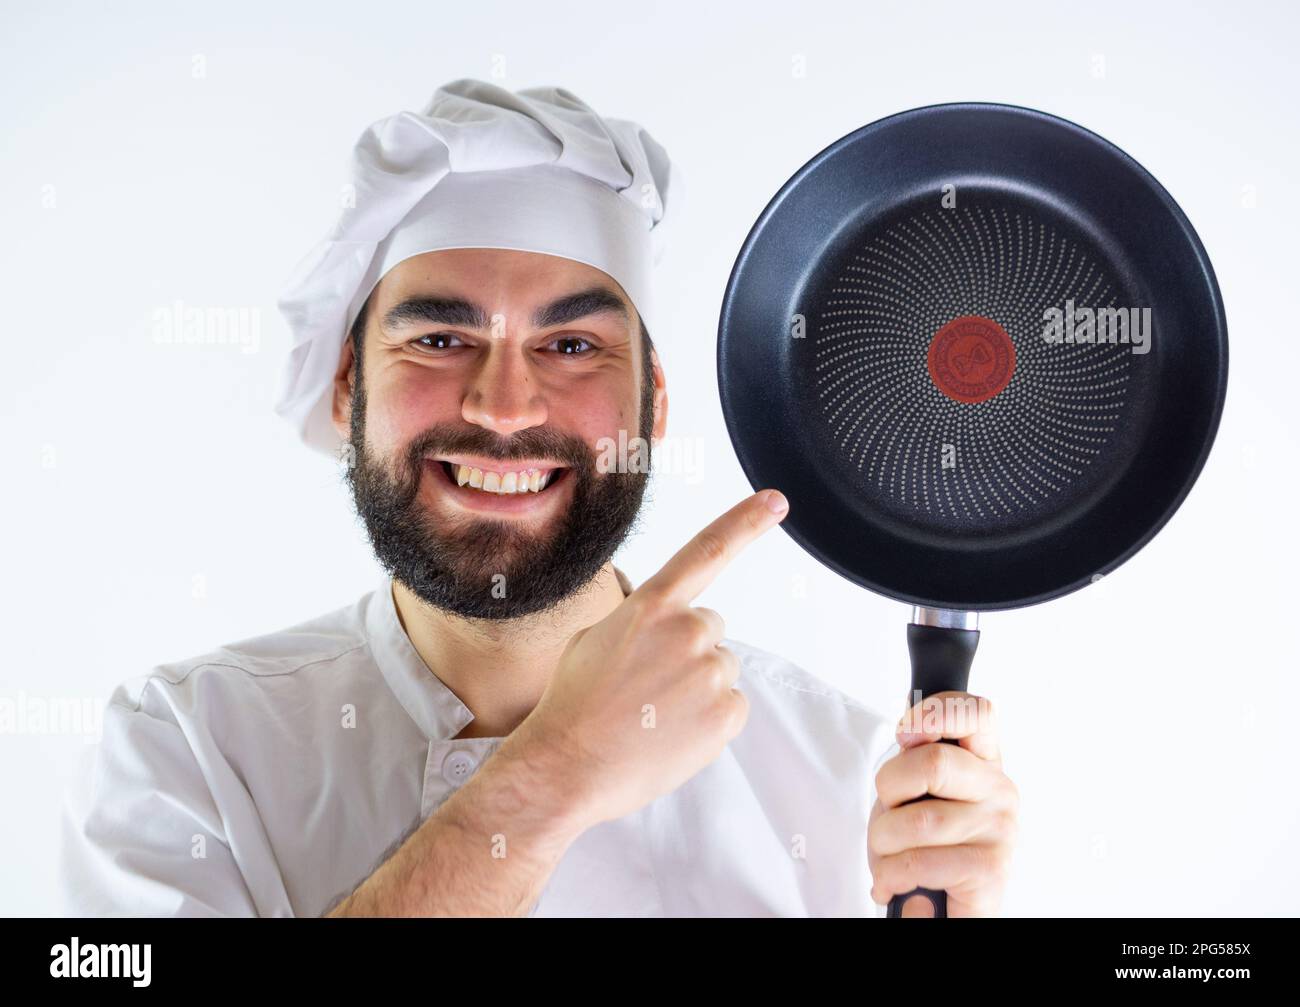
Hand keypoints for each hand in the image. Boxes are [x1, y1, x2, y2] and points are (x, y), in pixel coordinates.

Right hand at [516, 489, 790, 830]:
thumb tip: (670, 629)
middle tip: (646, 685)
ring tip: (652, 714)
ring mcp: (710, 673)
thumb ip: (643, 621)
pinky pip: (731, 706)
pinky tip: (670, 734)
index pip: (706, 551)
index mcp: (652, 605)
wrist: (566, 767)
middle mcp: (688, 630)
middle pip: (709, 629)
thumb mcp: (595, 639)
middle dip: (686, 651)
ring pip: (720, 669)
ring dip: (697, 687)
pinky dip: (708, 721)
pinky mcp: (726, 714)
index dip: (744, 522)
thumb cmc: (573, 705)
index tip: (776, 501)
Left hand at [867, 691, 1018, 916]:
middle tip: (891, 813)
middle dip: (889, 790)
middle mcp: (1000, 790)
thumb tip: (911, 731)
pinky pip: (918, 862)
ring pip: (916, 820)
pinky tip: (893, 884)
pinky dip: (890, 876)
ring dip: (883, 843)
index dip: (936, 712)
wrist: (942, 908)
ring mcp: (1000, 829)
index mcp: (983, 762)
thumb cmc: (926, 846)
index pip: (977, 713)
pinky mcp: (990, 870)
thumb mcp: (912, 793)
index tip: (906, 732)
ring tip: (891, 856)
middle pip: (931, 762)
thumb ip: (913, 759)